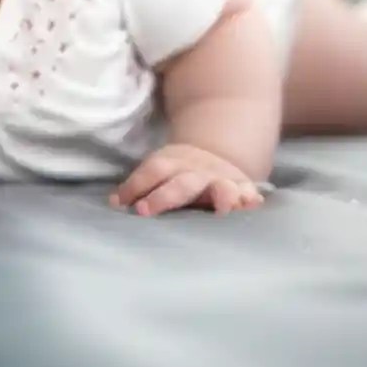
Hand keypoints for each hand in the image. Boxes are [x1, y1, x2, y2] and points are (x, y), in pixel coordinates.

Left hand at [109, 144, 263, 216]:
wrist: (214, 156)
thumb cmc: (177, 174)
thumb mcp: (160, 172)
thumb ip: (139, 189)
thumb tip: (114, 204)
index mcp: (172, 165)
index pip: (151, 172)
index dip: (135, 185)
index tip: (119, 204)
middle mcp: (197, 172)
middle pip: (181, 183)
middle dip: (165, 197)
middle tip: (146, 211)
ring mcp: (223, 180)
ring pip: (223, 187)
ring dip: (223, 196)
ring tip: (224, 209)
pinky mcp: (244, 190)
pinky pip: (249, 195)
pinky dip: (251, 199)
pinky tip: (252, 206)